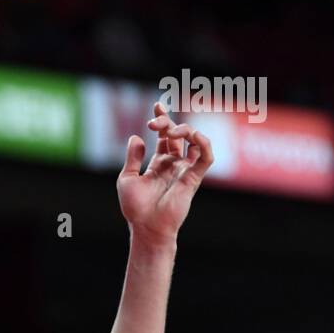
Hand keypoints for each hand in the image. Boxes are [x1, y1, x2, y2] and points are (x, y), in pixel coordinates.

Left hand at [117, 103, 214, 246]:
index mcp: (158, 164)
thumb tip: (136, 136)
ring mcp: (185, 171)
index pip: (164, 136)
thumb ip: (133, 157)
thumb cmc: (136, 208)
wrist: (146, 227)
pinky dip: (204, 145)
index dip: (163, 120)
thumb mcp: (128, 178)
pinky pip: (205, 158)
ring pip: (194, 142)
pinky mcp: (193, 179)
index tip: (158, 105)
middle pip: (177, 135)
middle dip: (168, 123)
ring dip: (186, 131)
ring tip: (172, 131)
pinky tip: (195, 136)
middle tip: (154, 122)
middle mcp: (174, 165)